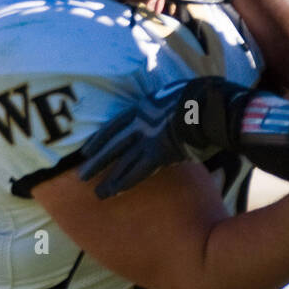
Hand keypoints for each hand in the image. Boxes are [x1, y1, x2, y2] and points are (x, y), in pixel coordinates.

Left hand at [78, 77, 249, 198]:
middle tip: (81, 175)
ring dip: (109, 179)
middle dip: (97, 161)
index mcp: (143, 106)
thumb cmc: (198, 98)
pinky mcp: (158, 152)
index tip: (86, 150)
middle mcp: (140, 122)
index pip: (114, 125)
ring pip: (122, 162)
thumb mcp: (173, 95)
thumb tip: (167, 114)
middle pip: (113, 145)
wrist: (207, 102)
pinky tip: (114, 193)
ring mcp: (148, 137)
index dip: (99, 139)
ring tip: (96, 194)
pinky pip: (138, 171)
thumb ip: (163, 107)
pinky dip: (125, 182)